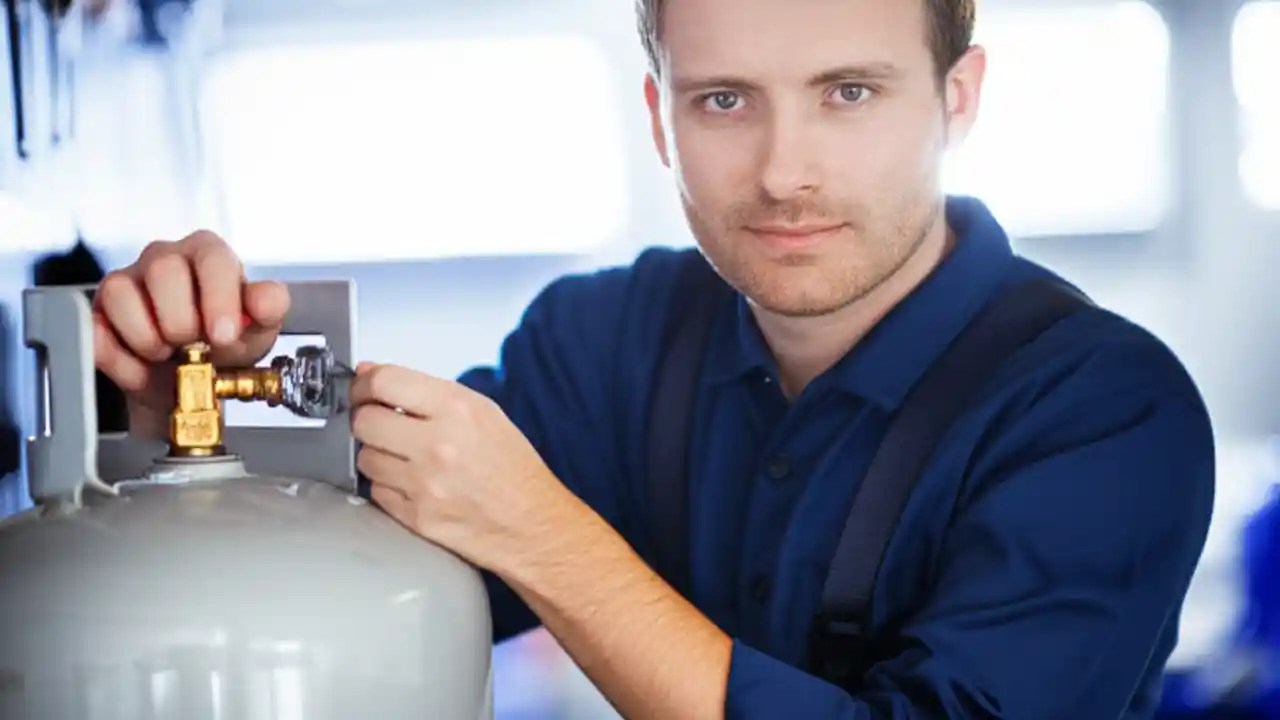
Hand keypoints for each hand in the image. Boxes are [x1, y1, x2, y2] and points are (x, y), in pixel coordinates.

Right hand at [92, 230, 289, 438]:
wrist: (189, 383)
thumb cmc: (224, 346)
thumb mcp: (258, 330)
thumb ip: (270, 308)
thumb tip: (267, 297)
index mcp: (208, 254)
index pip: (212, 258)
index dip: (218, 299)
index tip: (223, 336)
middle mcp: (164, 258)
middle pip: (164, 271)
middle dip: (181, 322)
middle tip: (194, 348)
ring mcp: (126, 280)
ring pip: (120, 294)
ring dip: (149, 340)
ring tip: (168, 355)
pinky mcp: (96, 310)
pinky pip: (93, 327)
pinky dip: (120, 359)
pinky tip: (142, 366)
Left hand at [349, 363, 575, 571]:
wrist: (532, 524)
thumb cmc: (513, 469)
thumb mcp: (483, 413)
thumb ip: (426, 392)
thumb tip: (372, 374)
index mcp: (458, 410)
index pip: (385, 382)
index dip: (365, 384)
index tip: (363, 389)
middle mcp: (439, 445)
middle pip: (364, 420)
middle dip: (367, 419)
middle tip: (380, 423)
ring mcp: (424, 484)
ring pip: (365, 458)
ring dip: (378, 455)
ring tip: (405, 458)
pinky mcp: (416, 517)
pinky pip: (376, 491)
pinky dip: (387, 486)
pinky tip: (412, 484)